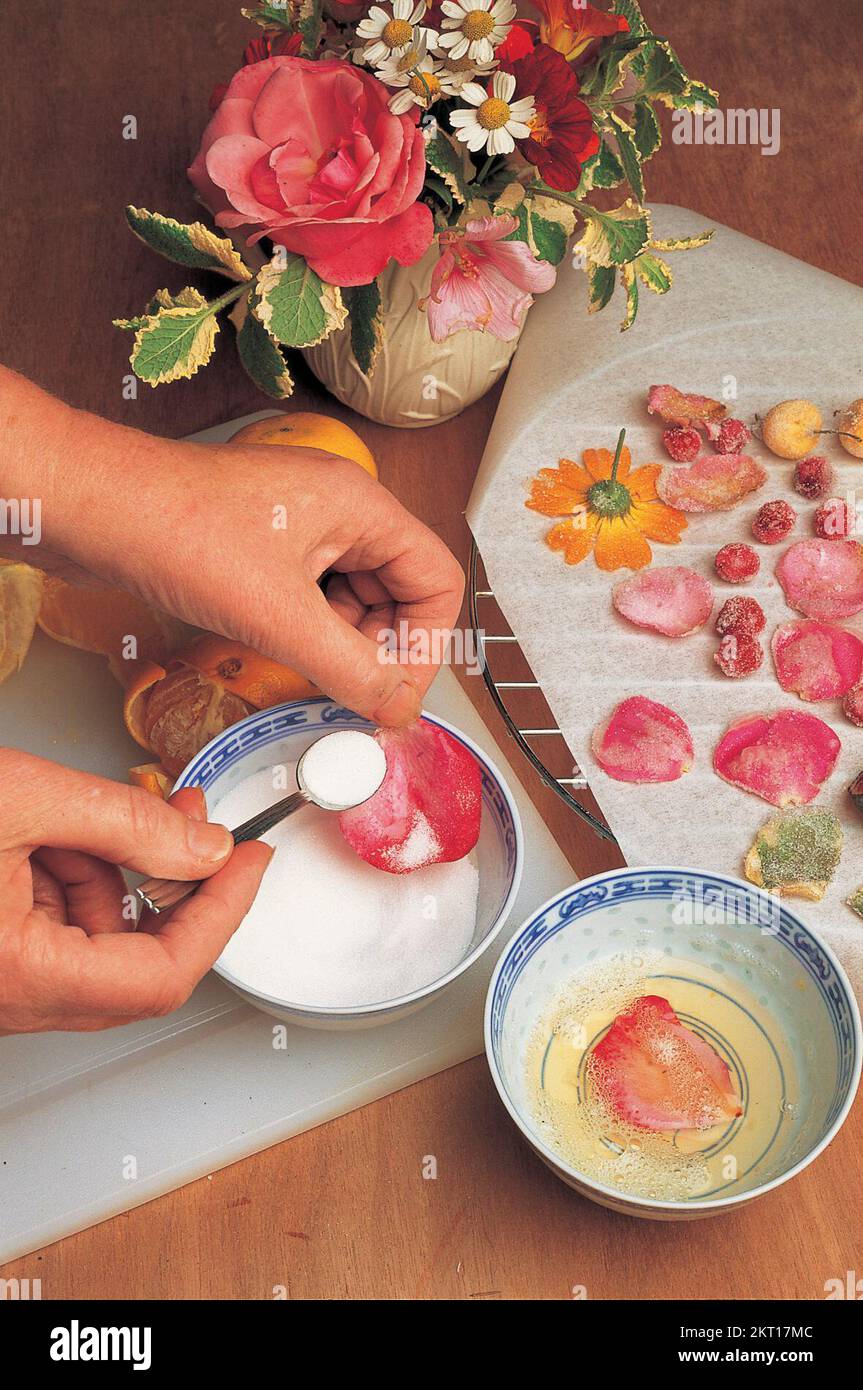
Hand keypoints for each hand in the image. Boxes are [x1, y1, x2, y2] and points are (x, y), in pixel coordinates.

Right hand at [0, 749, 270, 1032]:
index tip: (247, 864)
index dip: (220, 915)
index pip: (162, 975)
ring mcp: (1, 984)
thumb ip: (125, 823)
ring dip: (108, 873)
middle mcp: (9, 998)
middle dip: (172, 886)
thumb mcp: (27, 799)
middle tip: (190, 824)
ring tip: (73, 816)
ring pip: (96, 944)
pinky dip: (69, 879)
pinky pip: (57, 933)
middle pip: (136, 966)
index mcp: (24, 973)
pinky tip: (46, 836)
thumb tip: (203, 847)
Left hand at [102, 439, 464, 726]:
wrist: (89, 505)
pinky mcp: (261, 544)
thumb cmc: (173, 527)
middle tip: (354, 693)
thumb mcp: (278, 615)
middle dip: (382, 648)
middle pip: (397, 591)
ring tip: (312, 673)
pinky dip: (307, 631)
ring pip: (352, 598)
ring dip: (342, 644)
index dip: (426, 643)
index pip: (436, 579)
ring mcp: (297, 525)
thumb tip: (396, 707)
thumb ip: (351, 668)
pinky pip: (309, 596)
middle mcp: (336, 509)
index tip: (396, 692)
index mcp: (360, 506)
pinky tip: (281, 652)